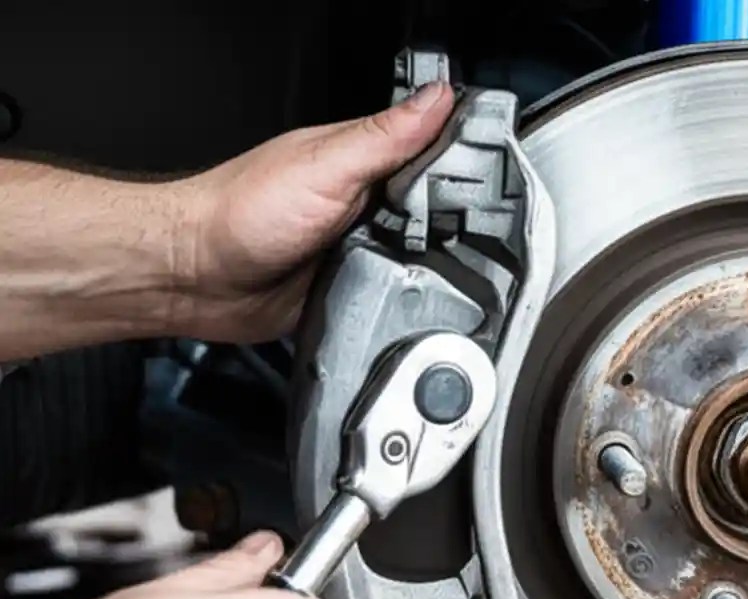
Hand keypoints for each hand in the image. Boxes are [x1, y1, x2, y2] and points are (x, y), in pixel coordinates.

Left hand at [174, 83, 455, 341]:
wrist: (192, 278)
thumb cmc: (238, 213)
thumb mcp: (324, 166)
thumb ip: (385, 138)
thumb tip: (438, 98)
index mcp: (360, 160)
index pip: (430, 150)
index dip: (466, 159)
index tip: (502, 172)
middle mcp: (361, 202)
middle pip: (432, 210)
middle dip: (455, 222)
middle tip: (481, 235)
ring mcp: (355, 247)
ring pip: (417, 256)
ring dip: (429, 265)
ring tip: (447, 270)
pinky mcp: (348, 289)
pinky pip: (391, 294)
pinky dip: (402, 299)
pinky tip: (409, 298)